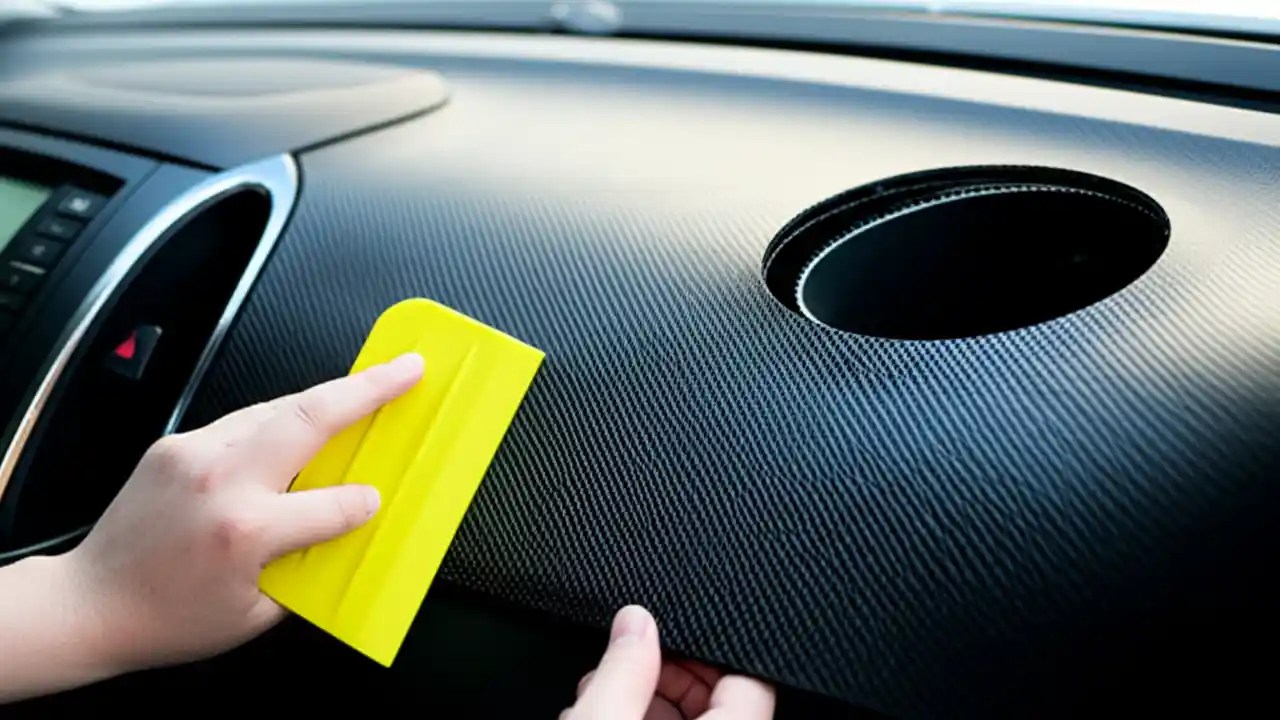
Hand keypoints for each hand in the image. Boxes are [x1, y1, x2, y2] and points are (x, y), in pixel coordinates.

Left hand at [63, 352, 423, 674]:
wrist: (86, 605)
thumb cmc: (167, 618)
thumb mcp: (255, 613)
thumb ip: (308, 567)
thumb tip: (346, 528)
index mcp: (245, 531)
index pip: (332, 504)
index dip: (361, 501)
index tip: (375, 498)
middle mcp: (219, 481)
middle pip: (308, 416)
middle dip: (366, 389)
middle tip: (407, 369)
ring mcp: (193, 454)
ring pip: (276, 408)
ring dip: (324, 398)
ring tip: (364, 386)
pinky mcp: (176, 443)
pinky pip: (242, 421)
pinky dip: (278, 419)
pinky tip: (298, 424)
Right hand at [564, 606, 775, 719]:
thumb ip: (624, 669)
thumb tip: (636, 619)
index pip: (751, 678)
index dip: (714, 643)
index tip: (677, 625)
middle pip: (713, 696)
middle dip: (664, 669)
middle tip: (623, 656)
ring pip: (684, 719)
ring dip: (639, 697)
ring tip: (593, 690)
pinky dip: (632, 718)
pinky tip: (591, 714)